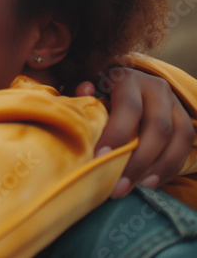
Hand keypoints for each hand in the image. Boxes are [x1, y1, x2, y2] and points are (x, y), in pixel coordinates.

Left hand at [75, 66, 194, 198]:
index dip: (117, 133)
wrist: (123, 81)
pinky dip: (172, 165)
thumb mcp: (85, 86)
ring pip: (179, 137)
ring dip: (161, 167)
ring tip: (141, 186)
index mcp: (128, 79)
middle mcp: (156, 88)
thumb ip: (81, 91)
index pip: (128, 106)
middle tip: (118, 186)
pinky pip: (186, 144)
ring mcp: (174, 103)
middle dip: (139, 161)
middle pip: (158, 127)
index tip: (100, 158)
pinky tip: (152, 181)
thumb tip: (85, 90)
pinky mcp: (183, 117)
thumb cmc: (98, 88)